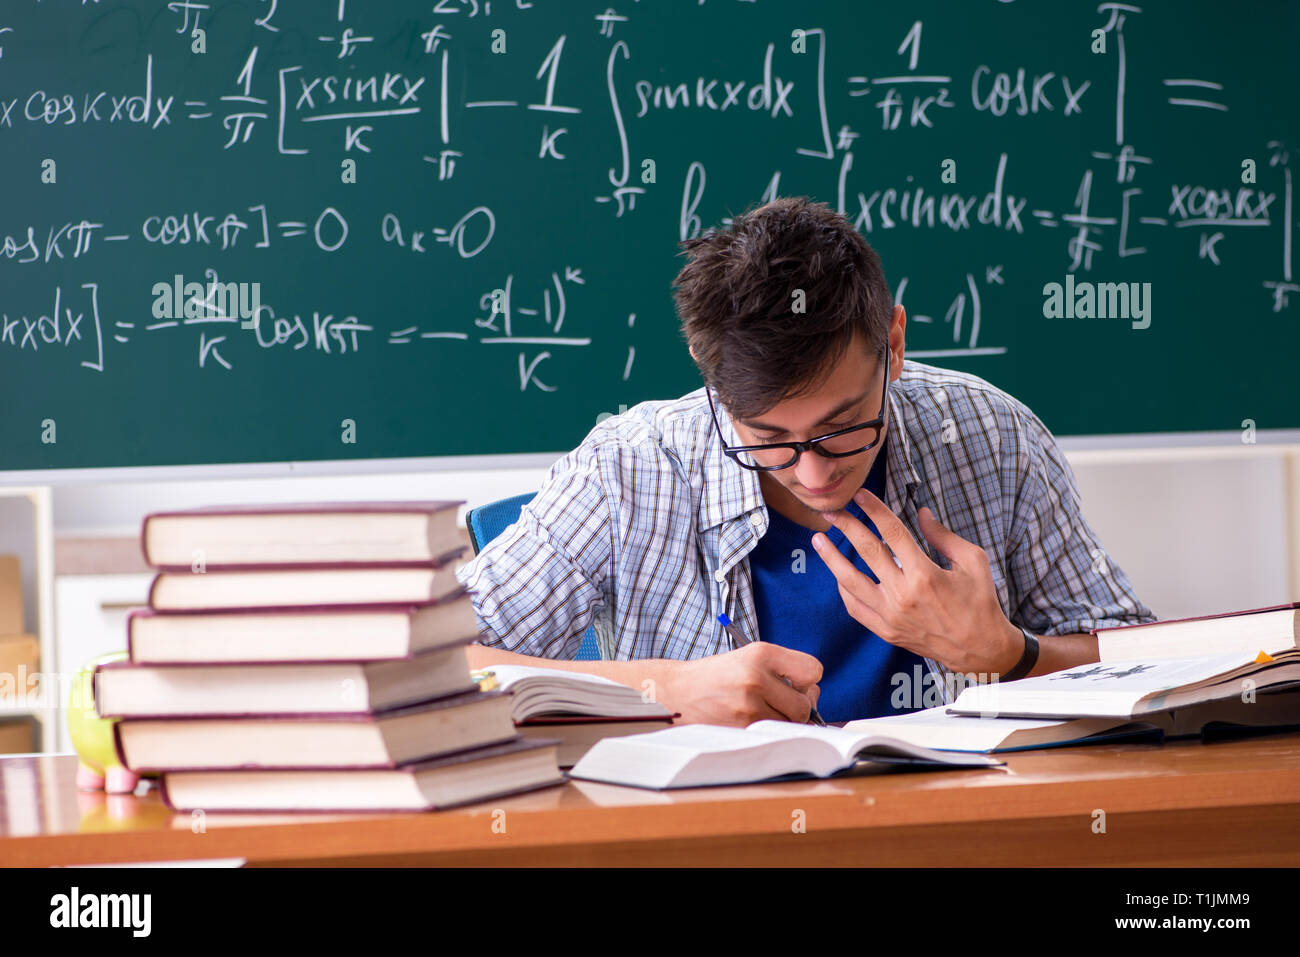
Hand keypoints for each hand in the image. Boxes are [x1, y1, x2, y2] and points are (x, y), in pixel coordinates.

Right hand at [663, 643, 822, 726]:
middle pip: (805, 704)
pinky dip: (766, 732)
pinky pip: (772, 736)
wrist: (676, 693)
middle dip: (795, 707)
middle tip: (773, 702)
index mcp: (761, 653)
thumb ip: (784, 672)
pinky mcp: (741, 728)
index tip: (793, 683)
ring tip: (757, 711)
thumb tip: (815, 696)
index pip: (813, 670)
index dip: (807, 681)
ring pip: (790, 725)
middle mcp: (756, 677)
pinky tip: (747, 721)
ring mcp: (748, 706)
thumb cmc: (718, 677)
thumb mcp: (748, 659)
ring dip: (780, 722)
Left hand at [812, 489, 1022, 676]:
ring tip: (818, 540)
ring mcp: (891, 615)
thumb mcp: (973, 561)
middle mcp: (903, 594)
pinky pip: (855, 608)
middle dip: (846, 526)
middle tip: (832, 511)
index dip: (874, 510)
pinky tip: (838, 575)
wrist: (980, 650)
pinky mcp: (885, 631)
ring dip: (831, 558)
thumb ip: (943, 536)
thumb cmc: (980, 602)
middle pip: (867, 551)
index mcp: (925, 574)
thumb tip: (922, 513)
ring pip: (850, 581)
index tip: (860, 495)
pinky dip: (843, 589)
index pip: (892, 532)